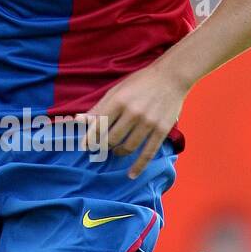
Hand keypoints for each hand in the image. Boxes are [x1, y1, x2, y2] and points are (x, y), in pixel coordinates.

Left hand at [72, 60, 186, 178]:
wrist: (172, 77)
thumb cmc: (141, 82)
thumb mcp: (117, 90)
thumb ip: (99, 107)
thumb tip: (79, 120)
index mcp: (119, 101)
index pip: (99, 126)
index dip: (90, 139)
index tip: (85, 146)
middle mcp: (133, 112)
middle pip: (111, 139)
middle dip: (103, 146)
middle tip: (102, 147)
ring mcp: (148, 122)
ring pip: (128, 147)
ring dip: (118, 152)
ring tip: (117, 150)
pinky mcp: (161, 130)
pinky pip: (148, 153)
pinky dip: (138, 166)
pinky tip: (131, 174)